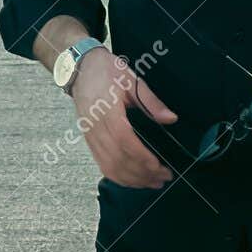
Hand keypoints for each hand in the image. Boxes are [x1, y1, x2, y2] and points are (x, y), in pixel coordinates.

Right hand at [69, 50, 177, 189]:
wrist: (80, 69)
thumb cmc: (106, 71)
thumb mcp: (132, 79)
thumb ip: (151, 101)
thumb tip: (170, 119)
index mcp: (107, 111)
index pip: (124, 142)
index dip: (141, 158)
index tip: (159, 166)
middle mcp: (96, 127)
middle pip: (118, 160)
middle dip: (141, 174)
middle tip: (163, 178)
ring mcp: (90, 136)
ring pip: (109, 167)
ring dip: (131, 180)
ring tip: (152, 182)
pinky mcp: (89, 140)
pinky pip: (102, 164)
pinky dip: (118, 176)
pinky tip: (133, 179)